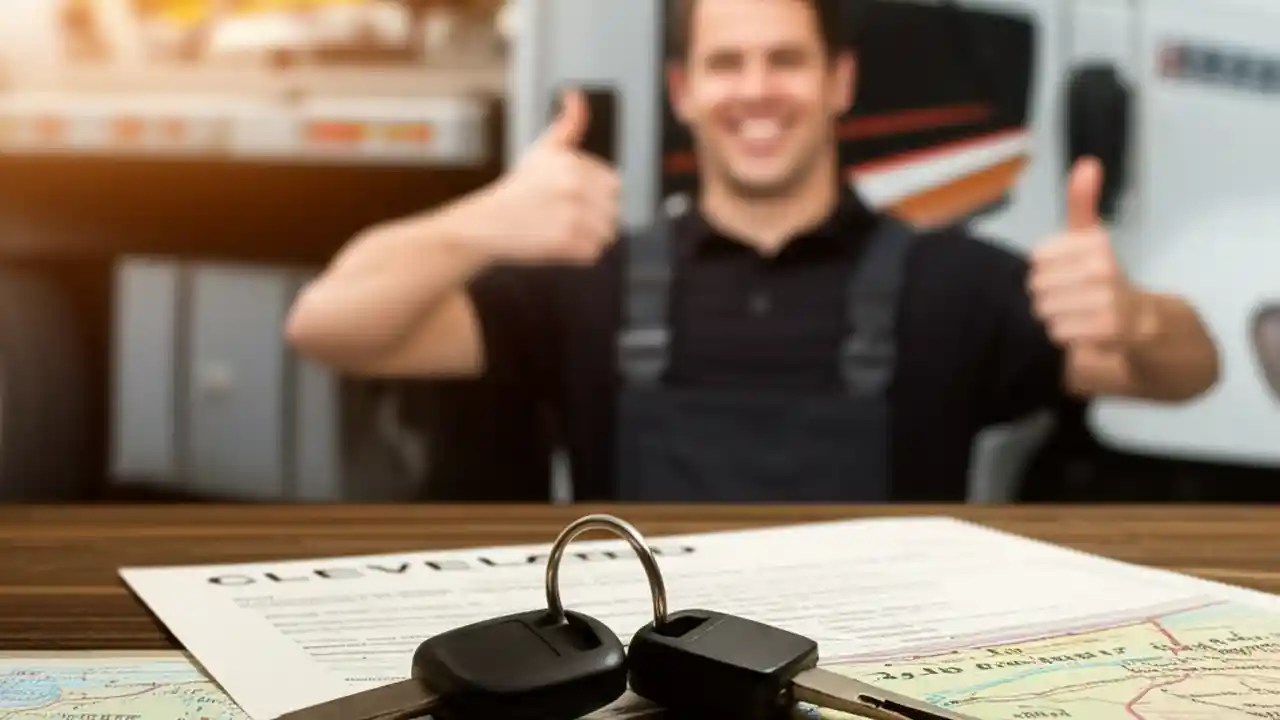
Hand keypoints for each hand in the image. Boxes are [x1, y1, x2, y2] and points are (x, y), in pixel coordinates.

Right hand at [451, 89, 620, 264]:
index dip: (595, 194)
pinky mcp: (566, 244)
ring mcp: (571, 217)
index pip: (614, 184)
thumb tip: (576, 94)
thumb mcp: (544, 150)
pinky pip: (594, 253)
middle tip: (565, 215)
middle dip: (595, 216)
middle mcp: (574, 188)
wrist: (487, 222)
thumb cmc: (519, 187)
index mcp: (573, 165)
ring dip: (589, 236)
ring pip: (607, 233)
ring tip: (562, 229)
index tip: (571, 197)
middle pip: (614, 210)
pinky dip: (580, 254)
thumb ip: (569, 124)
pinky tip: (558, 243)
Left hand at [1029, 157, 1148, 350]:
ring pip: (1045, 310)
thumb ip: (1082, 202)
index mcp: (1096, 243)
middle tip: (1073, 297)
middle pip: (1037, 285)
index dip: (1046, 269)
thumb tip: (1087, 163)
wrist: (1144, 324)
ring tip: (1078, 314)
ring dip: (1055, 316)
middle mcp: (1103, 267)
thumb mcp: (1091, 237)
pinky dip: (1064, 335)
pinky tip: (1083, 331)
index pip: (1036, 258)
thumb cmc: (1104, 277)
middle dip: (1048, 295)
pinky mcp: (1107, 329)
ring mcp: (1107, 299)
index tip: (1068, 272)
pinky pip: (1057, 331)